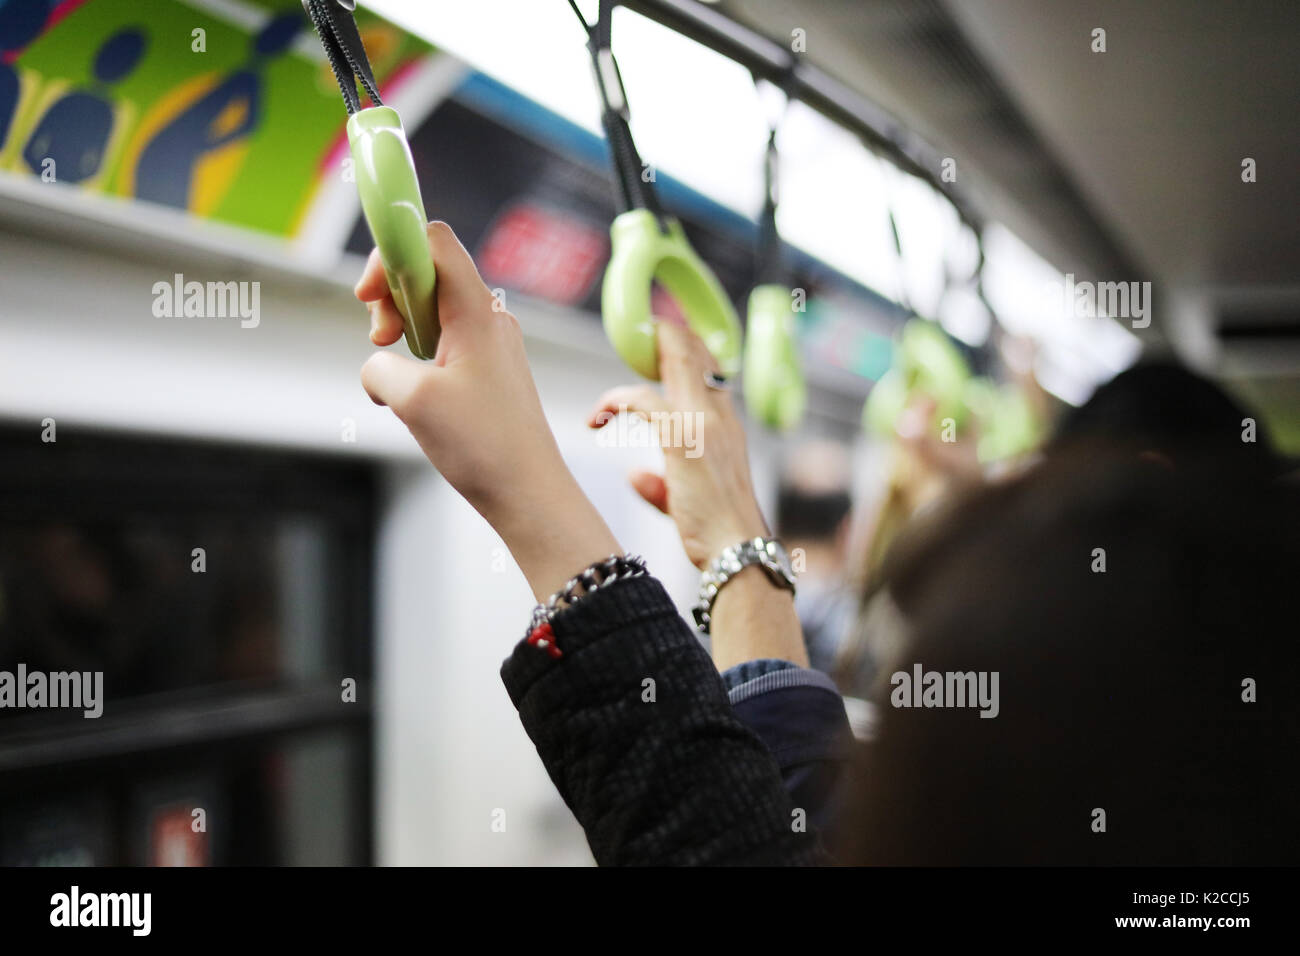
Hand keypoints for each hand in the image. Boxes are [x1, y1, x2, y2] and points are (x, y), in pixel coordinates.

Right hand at [356, 222, 617, 599]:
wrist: (529, 494)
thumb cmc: (483, 446)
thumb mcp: (411, 400)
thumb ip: (379, 364)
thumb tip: (378, 366)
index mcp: (476, 309)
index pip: (432, 239)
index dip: (390, 252)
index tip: (368, 296)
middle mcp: (489, 317)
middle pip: (428, 272)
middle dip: (390, 298)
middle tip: (381, 340)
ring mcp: (492, 344)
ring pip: (434, 311)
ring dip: (403, 332)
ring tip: (399, 377)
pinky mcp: (490, 372)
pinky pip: (446, 344)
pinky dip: (420, 360)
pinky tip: (416, 400)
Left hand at [588, 321, 768, 568]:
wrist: (738, 552)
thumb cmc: (718, 533)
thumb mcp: (686, 499)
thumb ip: (661, 483)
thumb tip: (635, 476)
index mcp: (726, 425)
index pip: (708, 365)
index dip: (680, 348)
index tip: (650, 353)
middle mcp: (720, 415)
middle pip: (693, 348)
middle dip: (660, 336)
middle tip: (629, 345)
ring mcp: (704, 422)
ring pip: (674, 359)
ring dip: (635, 364)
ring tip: (605, 402)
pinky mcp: (683, 438)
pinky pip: (642, 400)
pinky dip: (615, 402)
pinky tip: (597, 421)